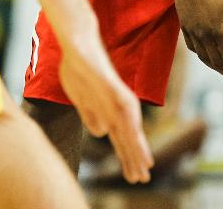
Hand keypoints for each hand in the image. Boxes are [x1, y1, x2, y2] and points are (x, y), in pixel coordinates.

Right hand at [58, 34, 153, 183]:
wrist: (77, 44)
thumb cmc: (78, 68)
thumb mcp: (81, 99)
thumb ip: (91, 115)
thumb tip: (102, 134)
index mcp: (107, 111)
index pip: (120, 138)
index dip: (127, 156)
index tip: (134, 175)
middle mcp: (116, 106)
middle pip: (127, 137)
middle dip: (134, 159)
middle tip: (143, 179)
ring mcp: (116, 96)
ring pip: (129, 127)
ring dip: (136, 147)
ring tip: (144, 166)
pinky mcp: (114, 86)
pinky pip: (124, 108)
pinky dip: (130, 124)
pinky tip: (135, 136)